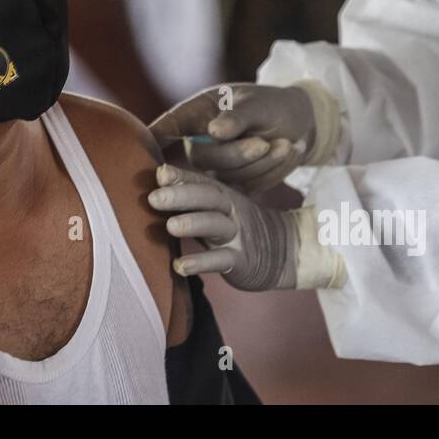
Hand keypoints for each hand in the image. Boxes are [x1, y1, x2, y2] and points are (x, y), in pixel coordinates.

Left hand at [148, 163, 299, 290]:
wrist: (283, 251)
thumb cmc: (235, 227)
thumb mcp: (217, 208)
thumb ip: (191, 197)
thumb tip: (154, 180)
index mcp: (221, 195)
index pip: (200, 181)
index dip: (181, 176)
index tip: (160, 173)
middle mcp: (230, 210)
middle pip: (208, 198)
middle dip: (182, 195)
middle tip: (154, 197)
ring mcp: (237, 235)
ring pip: (215, 226)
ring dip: (192, 224)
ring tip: (170, 226)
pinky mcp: (241, 261)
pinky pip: (221, 260)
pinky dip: (201, 263)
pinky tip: (179, 266)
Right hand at [149, 83, 318, 194]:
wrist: (298, 124)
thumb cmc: (270, 106)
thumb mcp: (257, 102)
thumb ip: (237, 116)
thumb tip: (214, 132)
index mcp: (194, 115)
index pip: (166, 128)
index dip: (152, 140)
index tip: (147, 147)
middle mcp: (197, 145)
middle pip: (202, 159)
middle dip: (237, 154)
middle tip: (264, 143)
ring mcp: (215, 171)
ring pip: (228, 177)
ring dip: (262, 162)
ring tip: (286, 143)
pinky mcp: (235, 189)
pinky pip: (249, 188)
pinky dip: (273, 171)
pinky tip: (288, 152)